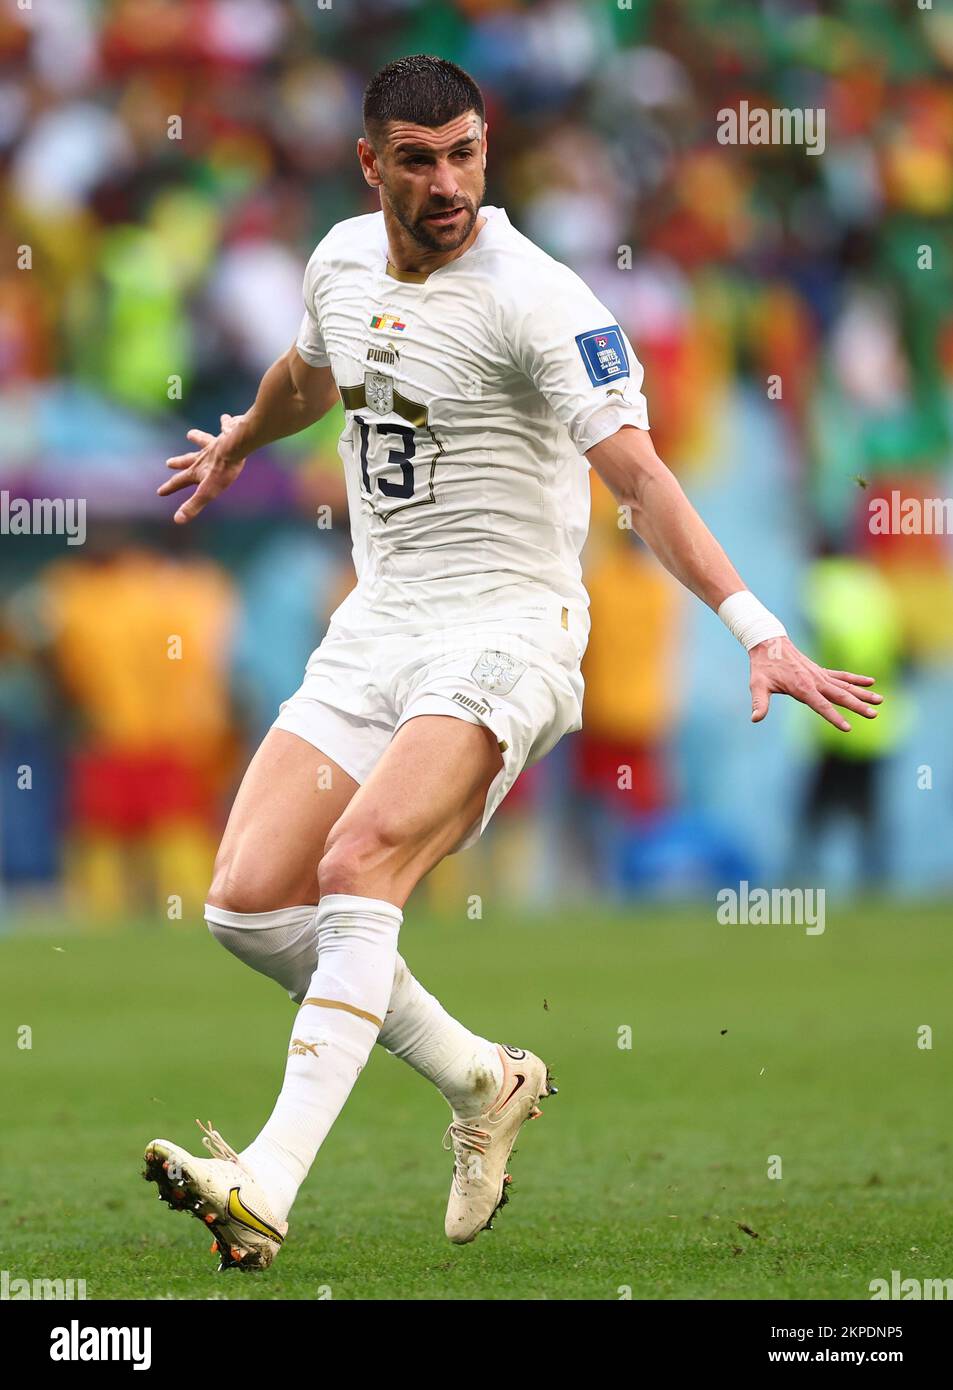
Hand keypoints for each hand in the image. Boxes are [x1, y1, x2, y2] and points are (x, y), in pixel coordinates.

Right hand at [158, 413, 248, 523]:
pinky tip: (226, 417)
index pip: (180, 481)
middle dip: (179, 462)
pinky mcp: (229, 434)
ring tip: (190, 433)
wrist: (236, 445)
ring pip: (204, 440)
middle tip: (168, 462)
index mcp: (198, 470)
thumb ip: (194, 505)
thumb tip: (177, 521)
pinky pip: (226, 426)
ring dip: (197, 438)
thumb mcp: (208, 491)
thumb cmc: (224, 469)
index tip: (159, 492)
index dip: (170, 488)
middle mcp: (204, 456)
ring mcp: (216, 444)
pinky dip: (226, 422)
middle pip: (189, 460)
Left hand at [749, 636, 882, 731]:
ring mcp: (820, 675)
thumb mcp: (757, 684)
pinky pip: (842, 676)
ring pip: (845, 686)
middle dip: (858, 706)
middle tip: (874, 715)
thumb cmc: (762, 667)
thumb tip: (755, 718)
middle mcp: (815, 681)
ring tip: (880, 701)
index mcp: (802, 687)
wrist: (769, 643)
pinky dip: (856, 679)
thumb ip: (759, 702)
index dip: (834, 717)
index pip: (821, 706)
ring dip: (863, 694)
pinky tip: (871, 682)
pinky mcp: (821, 671)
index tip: (847, 728)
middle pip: (840, 696)